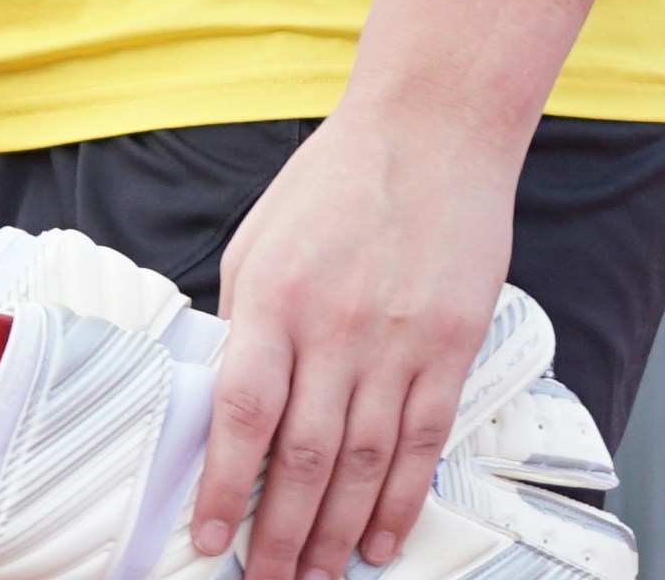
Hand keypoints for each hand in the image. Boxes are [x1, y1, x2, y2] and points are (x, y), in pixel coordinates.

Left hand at [192, 93, 516, 579]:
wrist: (434, 129)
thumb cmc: (335, 182)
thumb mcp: (260, 241)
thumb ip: (245, 323)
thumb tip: (232, 406)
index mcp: (276, 296)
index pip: (242, 414)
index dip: (223, 487)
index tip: (211, 538)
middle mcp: (336, 327)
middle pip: (304, 458)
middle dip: (281, 536)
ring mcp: (399, 341)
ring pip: (364, 465)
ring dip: (337, 535)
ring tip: (317, 579)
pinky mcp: (452, 346)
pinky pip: (423, 442)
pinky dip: (401, 501)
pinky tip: (382, 543)